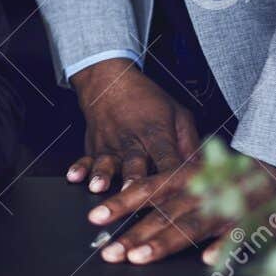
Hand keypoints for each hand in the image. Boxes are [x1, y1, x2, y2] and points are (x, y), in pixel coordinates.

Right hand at [67, 58, 198, 192]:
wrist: (109, 81)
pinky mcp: (94, 147)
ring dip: (103, 175)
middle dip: (134, 179)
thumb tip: (202, 170)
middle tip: (133, 194)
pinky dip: (79, 167)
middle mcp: (132, 140)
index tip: (176, 191)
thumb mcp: (178, 114)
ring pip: (108, 163)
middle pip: (135, 163)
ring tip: (99, 187)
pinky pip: (85, 158)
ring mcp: (111, 144)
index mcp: (156, 132)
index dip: (172, 175)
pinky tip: (74, 176)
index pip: (167, 157)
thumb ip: (190, 144)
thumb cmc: (146, 99)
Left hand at [86, 154, 275, 265]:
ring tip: (140, 257)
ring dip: (165, 242)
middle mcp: (201, 191)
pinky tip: (207, 260)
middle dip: (133, 234)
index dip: (120, 203)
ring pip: (191, 226)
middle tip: (109, 252)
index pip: (147, 189)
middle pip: (162, 215)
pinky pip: (238, 237)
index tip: (95, 218)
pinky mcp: (253, 223)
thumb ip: (167, 187)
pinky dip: (223, 247)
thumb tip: (129, 199)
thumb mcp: (195, 173)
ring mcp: (226, 207)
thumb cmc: (228, 174)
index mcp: (186, 177)